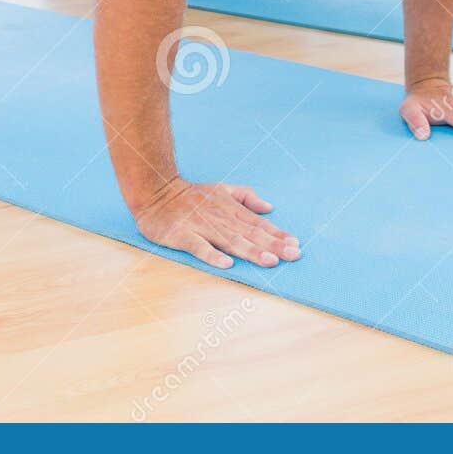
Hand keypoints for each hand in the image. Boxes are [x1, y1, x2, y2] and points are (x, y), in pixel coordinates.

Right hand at [132, 177, 300, 269]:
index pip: (259, 224)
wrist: (156, 191)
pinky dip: (213, 255)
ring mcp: (202, 227)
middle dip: (273, 245)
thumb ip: (246, 197)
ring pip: (231, 241)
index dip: (278, 235)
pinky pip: (199, 247)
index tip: (296, 245)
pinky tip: (227, 264)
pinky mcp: (183, 235)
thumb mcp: (222, 189)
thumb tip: (269, 207)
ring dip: (251, 251)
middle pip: (250, 234)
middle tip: (293, 256)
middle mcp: (221, 219)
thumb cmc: (191, 194)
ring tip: (270, 261)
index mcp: (231, 210)